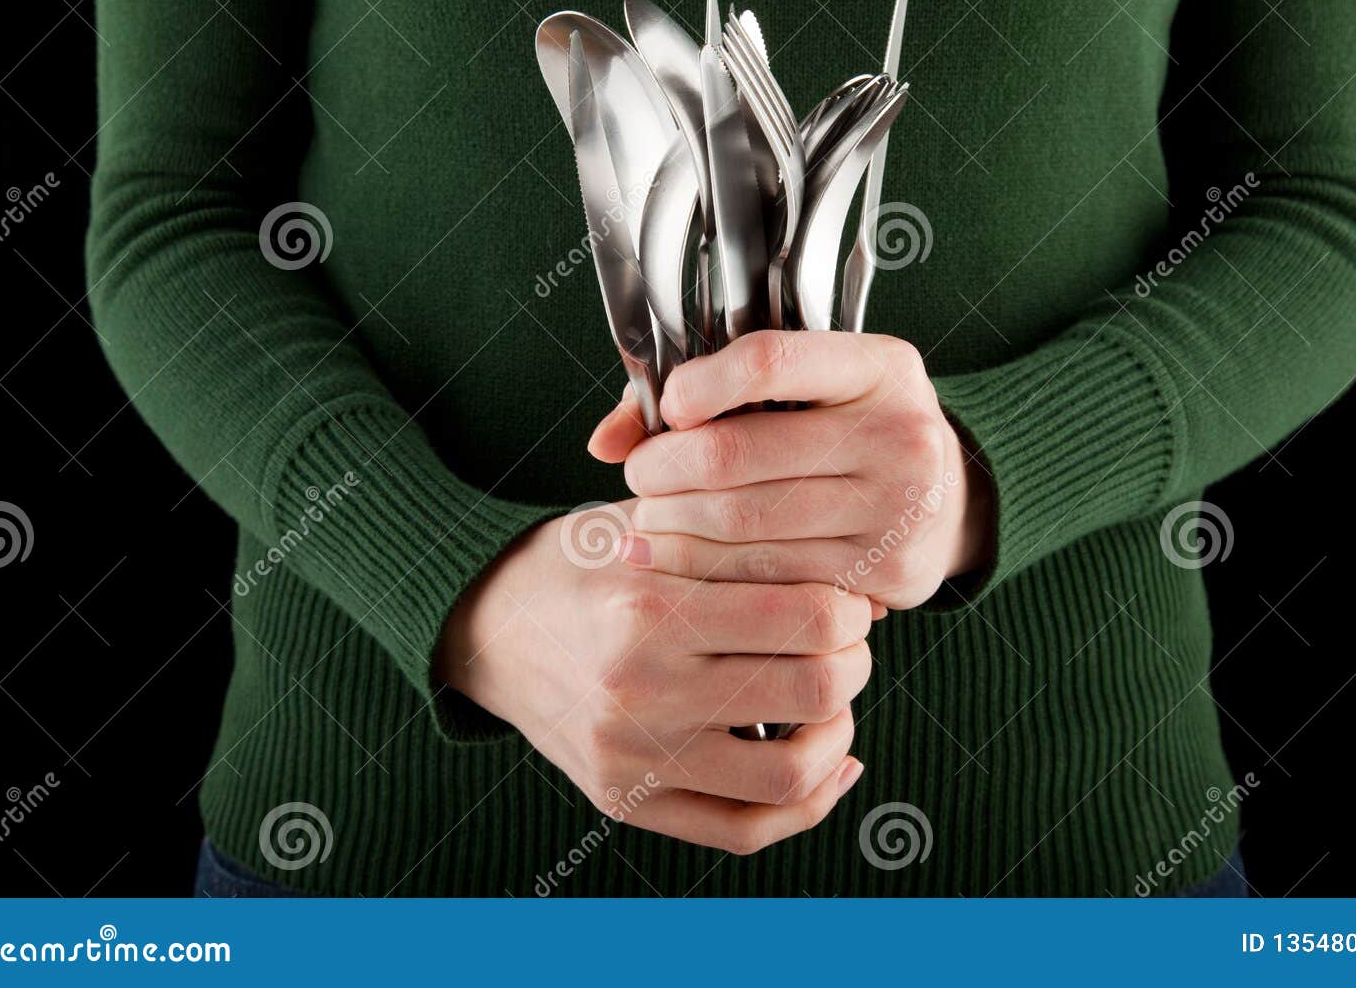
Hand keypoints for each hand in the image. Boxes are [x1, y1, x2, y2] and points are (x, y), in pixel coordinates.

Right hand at [435, 505, 871, 853]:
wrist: (487, 629)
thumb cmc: (583, 565)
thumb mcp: (650, 525)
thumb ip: (747, 545)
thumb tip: (869, 598)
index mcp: (651, 606)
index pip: (809, 618)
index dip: (851, 610)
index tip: (846, 603)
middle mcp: (641, 689)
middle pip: (813, 692)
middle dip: (854, 665)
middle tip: (846, 648)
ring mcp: (632, 757)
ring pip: (789, 775)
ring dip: (838, 736)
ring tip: (830, 705)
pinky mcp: (626, 803)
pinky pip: (742, 831)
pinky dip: (806, 805)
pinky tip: (828, 764)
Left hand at [589, 332, 995, 607]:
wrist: (950, 501)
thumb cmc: (854, 430)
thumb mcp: (812, 386)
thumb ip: (707, 391)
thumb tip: (606, 441)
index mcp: (880, 367)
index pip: (768, 362)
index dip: (697, 386)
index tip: (669, 408)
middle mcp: (899, 435)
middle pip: (737, 455)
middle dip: (663, 469)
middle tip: (640, 477)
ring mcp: (897, 510)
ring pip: (744, 524)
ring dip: (675, 525)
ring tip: (650, 520)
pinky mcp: (885, 575)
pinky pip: (770, 578)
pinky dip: (711, 571)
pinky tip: (682, 561)